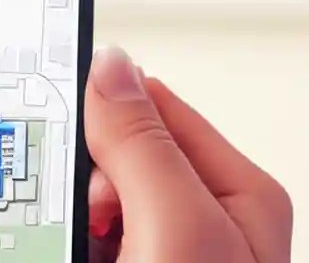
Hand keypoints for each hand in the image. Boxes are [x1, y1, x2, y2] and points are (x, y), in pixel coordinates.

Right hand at [86, 47, 292, 262]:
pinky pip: (89, 234)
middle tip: (98, 223)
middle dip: (89, 183)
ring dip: (78, 218)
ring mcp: (173, 246)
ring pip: (96, 199)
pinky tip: (85, 255)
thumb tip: (111, 65)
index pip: (153, 106)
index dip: (106, 118)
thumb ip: (142, 144)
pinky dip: (75, 241)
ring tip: (92, 251)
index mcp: (242, 191)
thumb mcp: (175, 226)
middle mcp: (211, 215)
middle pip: (119, 155)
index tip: (66, 130)